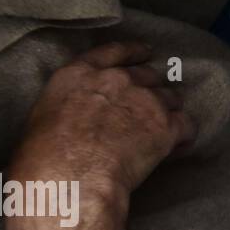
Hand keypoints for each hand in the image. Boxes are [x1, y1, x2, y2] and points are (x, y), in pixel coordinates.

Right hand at [5, 41, 194, 229]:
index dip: (134, 52)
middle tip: (151, 103)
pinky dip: (184, 135)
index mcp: (81, 74)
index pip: (114, 52)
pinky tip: (180, 144)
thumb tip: (76, 115)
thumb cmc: (43, 156)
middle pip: (147, 75)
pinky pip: (186, 125)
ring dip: (169, 108)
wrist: (72, 178)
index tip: (147, 52)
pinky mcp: (166, 126)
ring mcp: (146, 100)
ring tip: (167, 123)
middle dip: (151, 87)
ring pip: (170, 97)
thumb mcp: (42, 116)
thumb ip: (69, 104)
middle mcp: (118, 80)